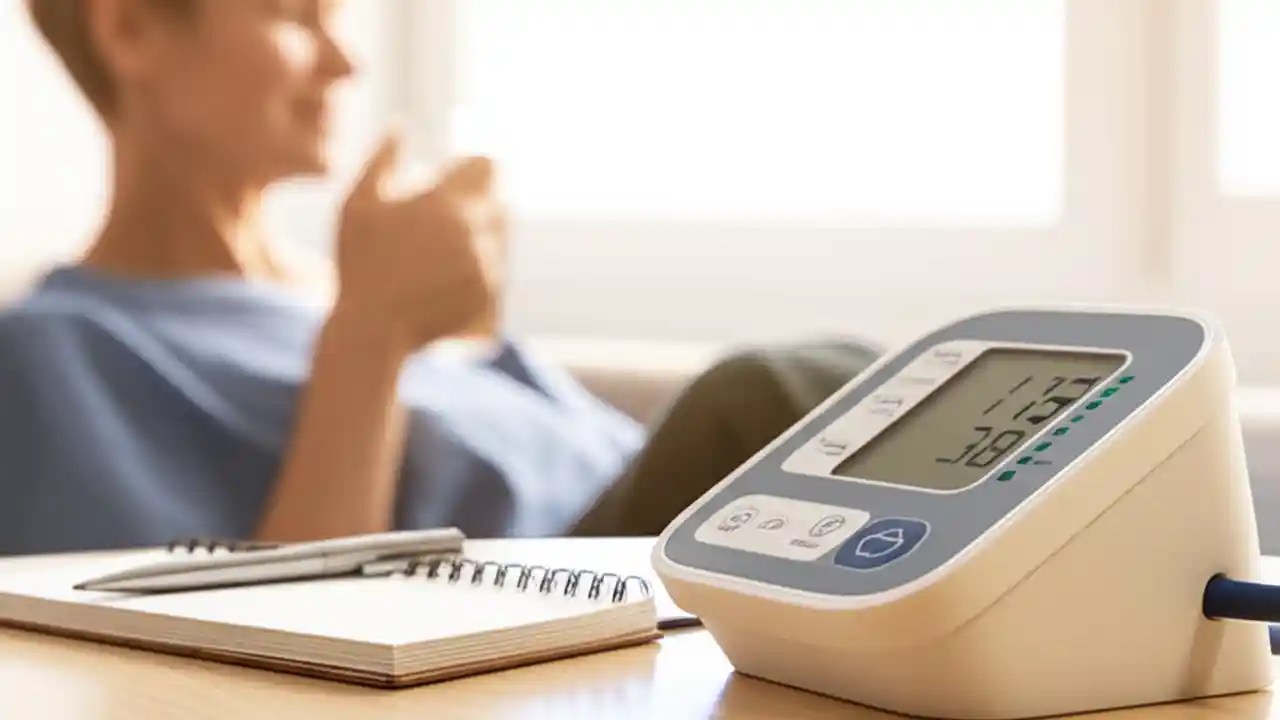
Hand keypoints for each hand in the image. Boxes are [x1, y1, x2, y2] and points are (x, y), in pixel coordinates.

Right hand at [334, 133, 506, 350]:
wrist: (373, 330)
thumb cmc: (358, 262)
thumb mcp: (357, 204)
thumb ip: (382, 158)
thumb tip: (400, 124)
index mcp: (445, 203)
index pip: (487, 164)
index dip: (473, 165)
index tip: (456, 173)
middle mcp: (475, 231)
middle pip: (499, 198)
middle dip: (478, 200)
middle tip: (444, 216)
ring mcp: (488, 265)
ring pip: (502, 234)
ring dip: (483, 232)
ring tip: (442, 247)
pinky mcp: (492, 294)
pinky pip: (499, 266)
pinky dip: (481, 265)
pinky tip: (447, 276)